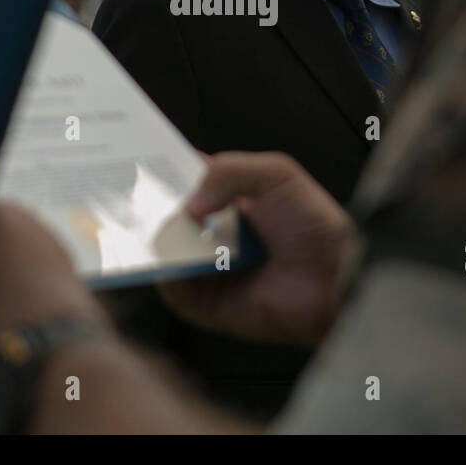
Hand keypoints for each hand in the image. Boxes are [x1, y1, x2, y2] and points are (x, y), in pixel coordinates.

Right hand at [159, 152, 357, 345]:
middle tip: (133, 193)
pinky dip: (165, 270)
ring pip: (164, 251)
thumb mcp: (277, 175)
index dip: (164, 174)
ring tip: (147, 222)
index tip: (140, 161)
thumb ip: (230, 170)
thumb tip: (189, 199)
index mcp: (228, 200)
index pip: (185, 184)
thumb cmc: (313, 227)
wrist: (332, 279)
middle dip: (149, 206)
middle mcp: (211, 234)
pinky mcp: (202, 303)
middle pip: (167, 219)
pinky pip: (172, 286)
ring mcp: (204, 269)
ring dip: (155, 238)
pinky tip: (171, 254)